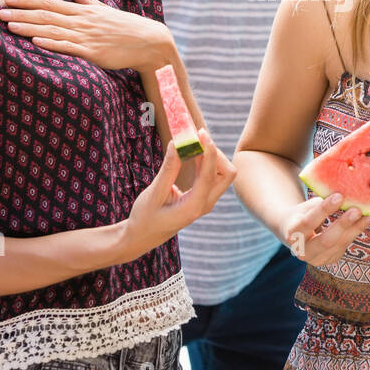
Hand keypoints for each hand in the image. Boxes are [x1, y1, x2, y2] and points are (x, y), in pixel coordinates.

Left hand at [0, 0, 172, 72]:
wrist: (147, 41)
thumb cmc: (122, 25)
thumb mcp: (100, 6)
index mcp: (82, 10)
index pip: (49, 3)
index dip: (27, 1)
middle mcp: (81, 21)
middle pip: (46, 16)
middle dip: (21, 14)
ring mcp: (87, 37)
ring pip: (53, 31)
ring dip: (30, 28)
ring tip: (10, 26)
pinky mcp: (93, 53)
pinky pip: (69, 47)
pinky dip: (52, 44)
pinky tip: (36, 41)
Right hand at [122, 130, 234, 256]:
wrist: (142, 236)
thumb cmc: (145, 217)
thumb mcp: (154, 193)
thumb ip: (168, 169)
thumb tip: (177, 143)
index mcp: (193, 207)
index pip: (210, 176)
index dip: (209, 152)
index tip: (201, 133)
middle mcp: (204, 205)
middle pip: (227, 174)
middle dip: (215, 154)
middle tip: (197, 137)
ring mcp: (205, 202)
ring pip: (222, 175)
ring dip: (211, 157)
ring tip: (193, 142)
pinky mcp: (202, 198)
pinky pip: (212, 177)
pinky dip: (206, 162)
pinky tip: (193, 152)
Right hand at [278, 193, 369, 266]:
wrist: (294, 234)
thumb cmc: (302, 214)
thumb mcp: (306, 207)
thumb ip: (321, 203)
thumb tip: (345, 192)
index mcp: (293, 234)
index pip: (309, 222)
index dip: (324, 209)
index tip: (339, 196)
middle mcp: (303, 251)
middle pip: (326, 240)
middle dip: (343, 225)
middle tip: (357, 210)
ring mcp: (317, 259)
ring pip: (340, 244)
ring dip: (356, 228)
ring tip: (369, 213)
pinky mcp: (330, 260)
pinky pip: (345, 245)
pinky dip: (356, 231)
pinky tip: (367, 219)